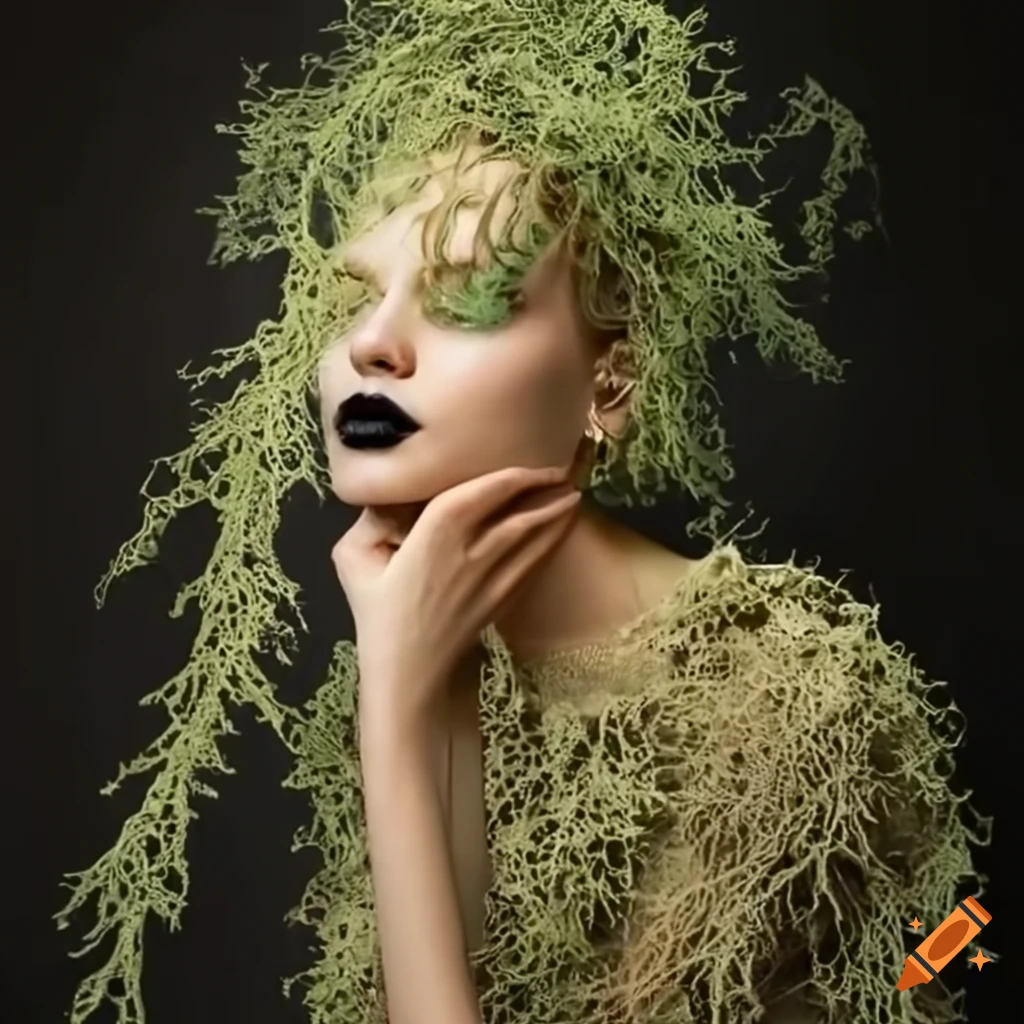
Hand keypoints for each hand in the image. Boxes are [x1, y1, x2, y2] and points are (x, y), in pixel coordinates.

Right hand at [331, 465, 580, 728]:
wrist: (406, 671)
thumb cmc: (375, 613)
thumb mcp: (353, 559)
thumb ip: (371, 520)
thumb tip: (390, 497)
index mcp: (435, 536)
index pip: (482, 493)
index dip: (514, 475)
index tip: (534, 462)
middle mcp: (471, 554)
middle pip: (519, 515)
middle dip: (547, 491)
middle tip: (568, 469)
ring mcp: (492, 580)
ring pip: (534, 539)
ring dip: (557, 516)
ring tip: (576, 494)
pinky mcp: (503, 601)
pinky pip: (534, 565)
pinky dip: (551, 544)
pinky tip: (562, 530)